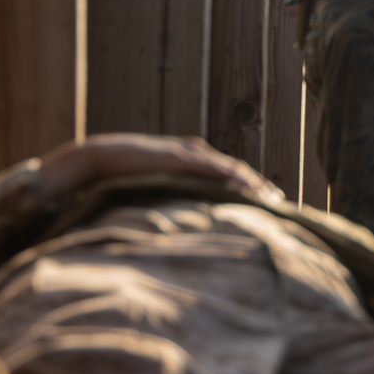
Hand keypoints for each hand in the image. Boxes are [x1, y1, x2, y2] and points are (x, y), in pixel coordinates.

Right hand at [38, 136, 269, 203]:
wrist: (96, 159)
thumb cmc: (119, 177)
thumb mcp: (150, 186)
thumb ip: (167, 196)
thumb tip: (178, 223)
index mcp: (187, 157)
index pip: (224, 171)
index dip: (245, 184)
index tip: (263, 199)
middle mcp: (192, 151)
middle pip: (233, 168)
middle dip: (256, 184)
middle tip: (277, 201)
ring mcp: (187, 152)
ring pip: (229, 166)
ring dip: (252, 181)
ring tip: (270, 197)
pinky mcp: (180, 156)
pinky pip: (213, 167)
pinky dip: (234, 176)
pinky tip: (249, 187)